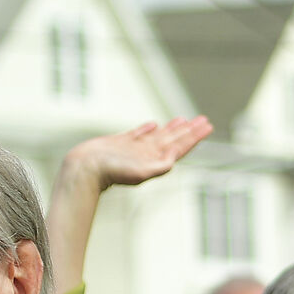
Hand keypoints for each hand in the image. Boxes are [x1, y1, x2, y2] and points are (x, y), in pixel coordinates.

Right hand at [56, 117, 212, 194]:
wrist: (85, 168)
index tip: (207, 126)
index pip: (180, 147)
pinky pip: (139, 133)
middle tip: (203, 120)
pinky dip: (148, 128)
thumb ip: (159, 166)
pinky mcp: (121, 143)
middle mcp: (148, 154)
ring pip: (159, 135)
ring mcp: (135, 148)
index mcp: (155, 161)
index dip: (195, 136)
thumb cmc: (110, 173)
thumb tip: (174, 159)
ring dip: (173, 128)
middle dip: (190, 130)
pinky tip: (154, 124)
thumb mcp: (139, 172)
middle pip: (174, 139)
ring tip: (184, 119)